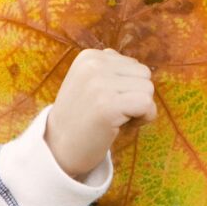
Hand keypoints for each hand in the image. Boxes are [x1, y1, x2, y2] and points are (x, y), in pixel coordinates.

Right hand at [44, 47, 155, 178]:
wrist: (58, 149)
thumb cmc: (81, 118)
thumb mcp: (88, 82)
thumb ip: (110, 70)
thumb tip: (138, 65)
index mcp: (89, 56)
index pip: (132, 64)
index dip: (127, 87)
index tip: (107, 102)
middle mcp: (93, 64)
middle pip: (143, 74)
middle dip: (136, 95)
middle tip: (114, 112)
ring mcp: (99, 84)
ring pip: (147, 88)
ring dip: (140, 108)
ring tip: (116, 118)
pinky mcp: (107, 105)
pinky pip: (147, 104)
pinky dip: (144, 118)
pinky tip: (123, 126)